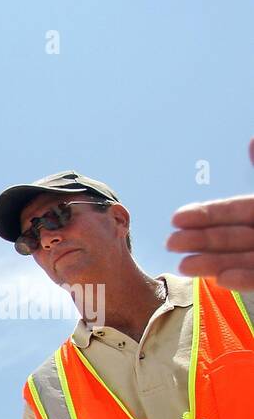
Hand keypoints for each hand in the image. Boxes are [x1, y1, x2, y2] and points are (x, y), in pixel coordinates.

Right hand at [167, 140, 253, 291]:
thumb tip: (252, 139)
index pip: (233, 211)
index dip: (206, 214)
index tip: (177, 218)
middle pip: (232, 237)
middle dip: (201, 241)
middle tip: (172, 243)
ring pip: (240, 259)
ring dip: (212, 263)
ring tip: (184, 266)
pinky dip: (242, 280)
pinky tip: (221, 278)